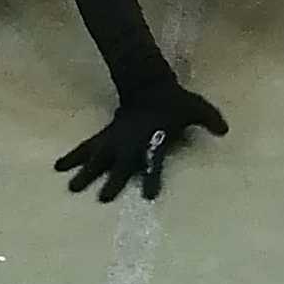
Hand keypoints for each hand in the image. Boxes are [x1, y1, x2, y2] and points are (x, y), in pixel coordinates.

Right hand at [56, 76, 225, 202]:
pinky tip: (58, 167)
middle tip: (104, 198)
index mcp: (153, 141)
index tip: (150, 196)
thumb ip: (210, 119)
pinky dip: (72, 156)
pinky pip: (85, 148)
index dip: (152, 179)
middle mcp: (131, 144)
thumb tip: (225, 130)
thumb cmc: (174, 103)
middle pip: (121, 166)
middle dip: (114, 181)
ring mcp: (115, 140)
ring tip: (72, 187)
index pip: (154, 162)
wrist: (149, 84)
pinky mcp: (104, 136)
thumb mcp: (194, 108)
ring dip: (86, 172)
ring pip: (98, 158)